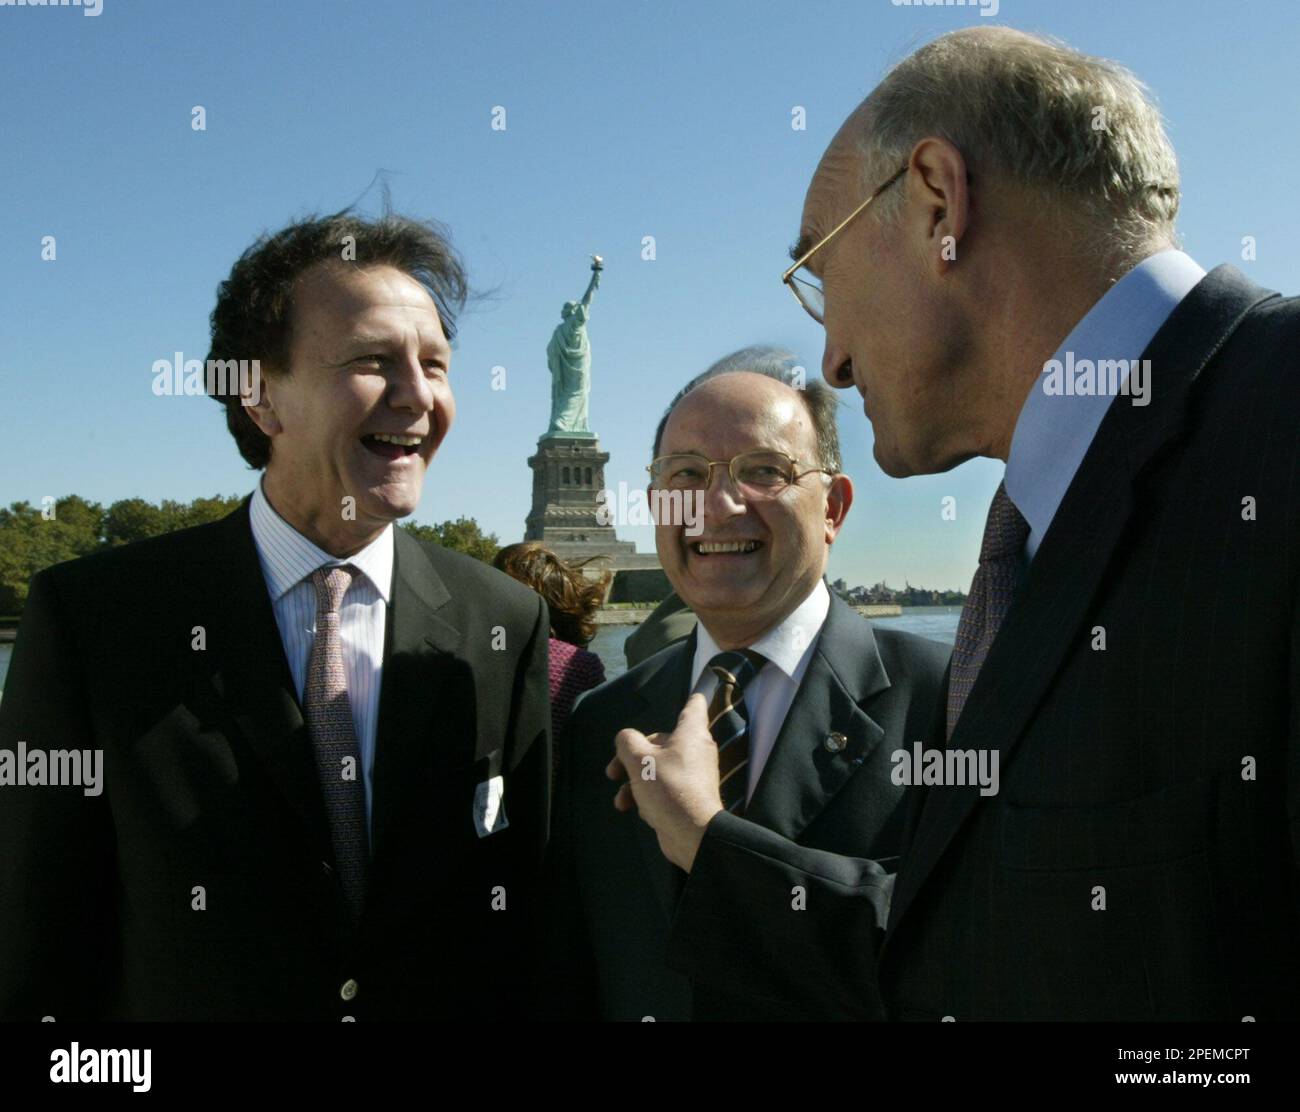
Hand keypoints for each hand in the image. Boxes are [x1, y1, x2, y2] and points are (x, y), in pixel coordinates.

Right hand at [605, 694, 722, 871]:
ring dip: (634, 780)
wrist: (691, 834)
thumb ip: (627, 741)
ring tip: (621, 797)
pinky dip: (645, 795)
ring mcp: (692, 775)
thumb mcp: (638, 759)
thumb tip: (626, 738)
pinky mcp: (687, 797)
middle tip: (613, 770)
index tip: (685, 694)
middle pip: (662, 740)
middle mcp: (695, 750)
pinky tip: (631, 808)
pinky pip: (662, 788)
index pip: (695, 705)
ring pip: (658, 767)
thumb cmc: (668, 787)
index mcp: (691, 733)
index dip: (688, 698)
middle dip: (634, 754)